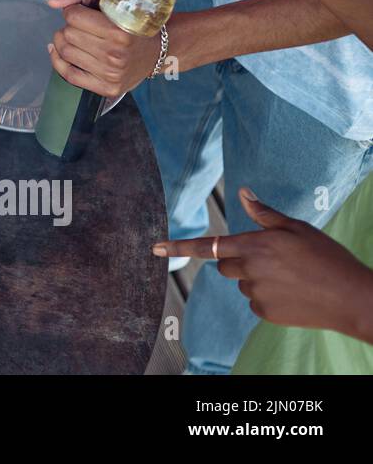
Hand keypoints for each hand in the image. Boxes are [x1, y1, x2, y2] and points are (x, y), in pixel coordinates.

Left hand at [45, 0, 162, 96]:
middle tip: (80, 26)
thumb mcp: (112, 0)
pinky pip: (69, 75)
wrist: (157, 52)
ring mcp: (111, 74)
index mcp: (120, 31)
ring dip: (63, 42)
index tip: (79, 12)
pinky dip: (58, 62)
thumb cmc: (132, 24)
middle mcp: (115, 54)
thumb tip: (52, 2)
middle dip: (69, 26)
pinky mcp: (106, 88)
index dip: (73, 10)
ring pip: (65, 52)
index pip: (74, 16)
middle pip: (68, 34)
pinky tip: (58, 52)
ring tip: (74, 37)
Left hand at [154, 188, 372, 342]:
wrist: (352, 298)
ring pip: (242, 284)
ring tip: (289, 276)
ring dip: (255, 279)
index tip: (154, 248)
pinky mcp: (266, 313)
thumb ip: (263, 214)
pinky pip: (255, 302)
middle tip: (269, 259)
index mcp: (254, 245)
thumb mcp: (296, 228)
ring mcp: (256, 294)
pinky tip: (292, 294)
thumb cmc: (326, 257)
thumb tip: (242, 192)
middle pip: (224, 265)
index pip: (208, 245)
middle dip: (237, 260)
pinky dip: (268, 297)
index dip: (179, 247)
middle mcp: (250, 270)